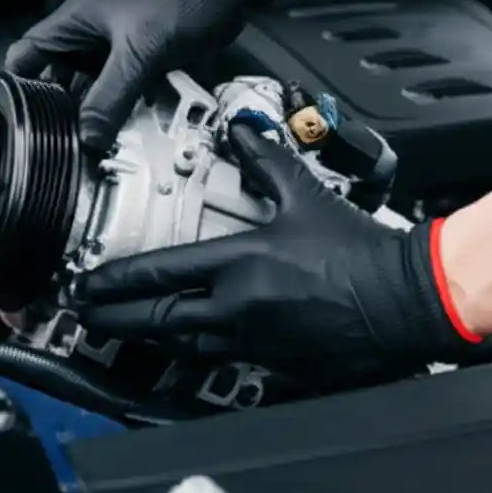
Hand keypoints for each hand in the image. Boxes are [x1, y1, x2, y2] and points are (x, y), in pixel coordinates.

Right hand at [5, 0, 300, 152]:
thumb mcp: (140, 52)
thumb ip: (111, 97)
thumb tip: (88, 135)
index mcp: (77, 19)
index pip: (27, 54)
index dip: (18, 86)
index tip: (19, 120)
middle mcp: (91, 31)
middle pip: (59, 77)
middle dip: (60, 108)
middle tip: (63, 141)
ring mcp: (118, 44)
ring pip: (92, 86)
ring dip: (94, 110)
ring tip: (93, 139)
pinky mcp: (143, 55)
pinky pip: (122, 87)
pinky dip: (122, 106)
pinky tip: (126, 125)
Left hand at [76, 123, 480, 385]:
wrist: (406, 298)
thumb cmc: (361, 253)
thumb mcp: (306, 195)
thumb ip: (265, 160)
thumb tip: (242, 130)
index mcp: (242, 264)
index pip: (160, 273)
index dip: (114, 280)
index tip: (86, 284)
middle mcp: (239, 308)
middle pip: (158, 320)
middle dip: (114, 319)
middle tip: (85, 316)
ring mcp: (255, 341)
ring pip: (184, 346)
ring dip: (150, 338)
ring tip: (126, 330)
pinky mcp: (276, 362)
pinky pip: (221, 361)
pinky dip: (194, 353)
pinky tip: (186, 347)